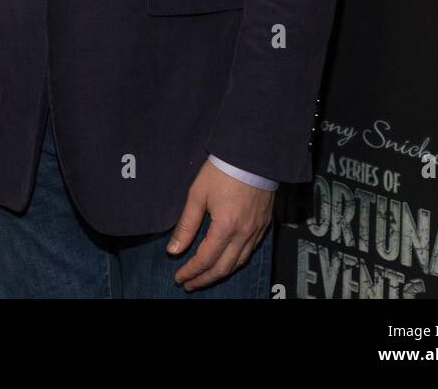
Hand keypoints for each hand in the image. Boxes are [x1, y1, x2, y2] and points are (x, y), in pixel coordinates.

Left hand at [168, 159, 273, 290]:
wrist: (253, 153)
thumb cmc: (224, 169)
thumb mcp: (198, 194)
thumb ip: (186, 224)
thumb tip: (174, 249)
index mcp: (226, 227)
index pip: (205, 259)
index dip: (191, 271)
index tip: (179, 277)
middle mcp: (243, 233)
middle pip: (223, 268)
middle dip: (204, 279)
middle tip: (190, 284)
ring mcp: (256, 230)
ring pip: (238, 263)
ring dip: (220, 273)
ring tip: (206, 276)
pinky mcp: (263, 224)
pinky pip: (250, 251)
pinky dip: (236, 261)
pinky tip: (228, 260)